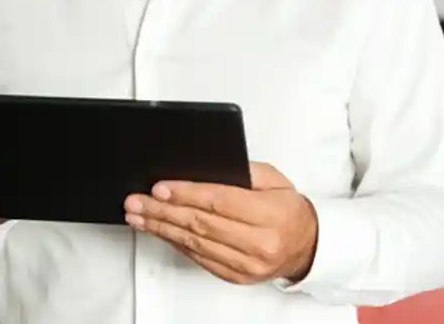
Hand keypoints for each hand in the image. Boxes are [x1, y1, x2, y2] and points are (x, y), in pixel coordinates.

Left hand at [123, 162, 318, 284]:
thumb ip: (243, 171)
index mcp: (270, 216)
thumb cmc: (287, 208)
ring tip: (138, 215)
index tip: (159, 187)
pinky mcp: (236, 276)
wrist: (307, 245)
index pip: (219, 202)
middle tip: (136, 201)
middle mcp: (260, 244)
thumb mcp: (274, 179)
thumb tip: (205, 166)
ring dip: (161, 228)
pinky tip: (159, 230)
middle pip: (201, 224)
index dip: (186, 194)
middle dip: (163, 210)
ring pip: (195, 243)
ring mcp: (247, 265)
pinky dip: (175, 242)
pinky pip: (199, 258)